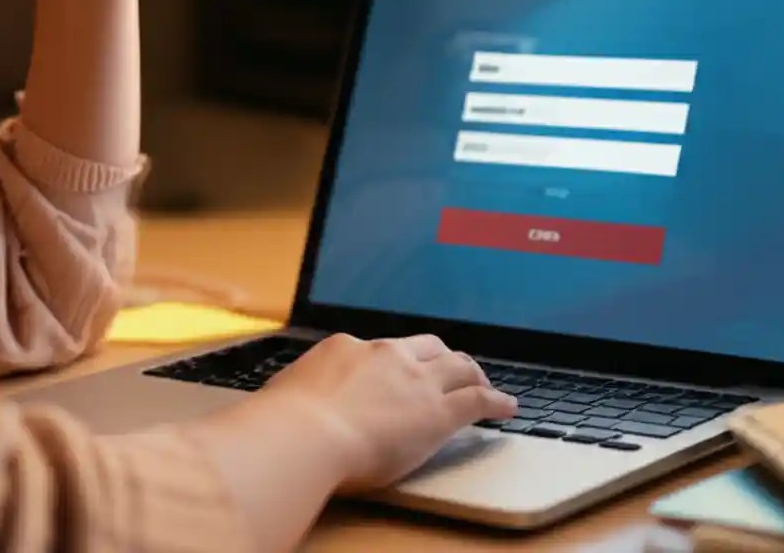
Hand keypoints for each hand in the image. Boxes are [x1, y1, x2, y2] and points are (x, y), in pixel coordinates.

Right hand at [262, 334, 517, 490]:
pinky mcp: (438, 411)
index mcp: (347, 349)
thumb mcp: (283, 395)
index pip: (380, 350)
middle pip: (427, 348)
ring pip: (458, 367)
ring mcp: (415, 381)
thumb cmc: (284, 424)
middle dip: (443, 357)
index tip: (399, 369)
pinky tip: (506, 407)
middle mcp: (386, 356)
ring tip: (484, 383)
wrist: (304, 435)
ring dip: (474, 374)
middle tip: (453, 368)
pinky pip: (478, 400)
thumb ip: (294, 394)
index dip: (396, 361)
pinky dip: (496, 401)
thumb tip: (276, 402)